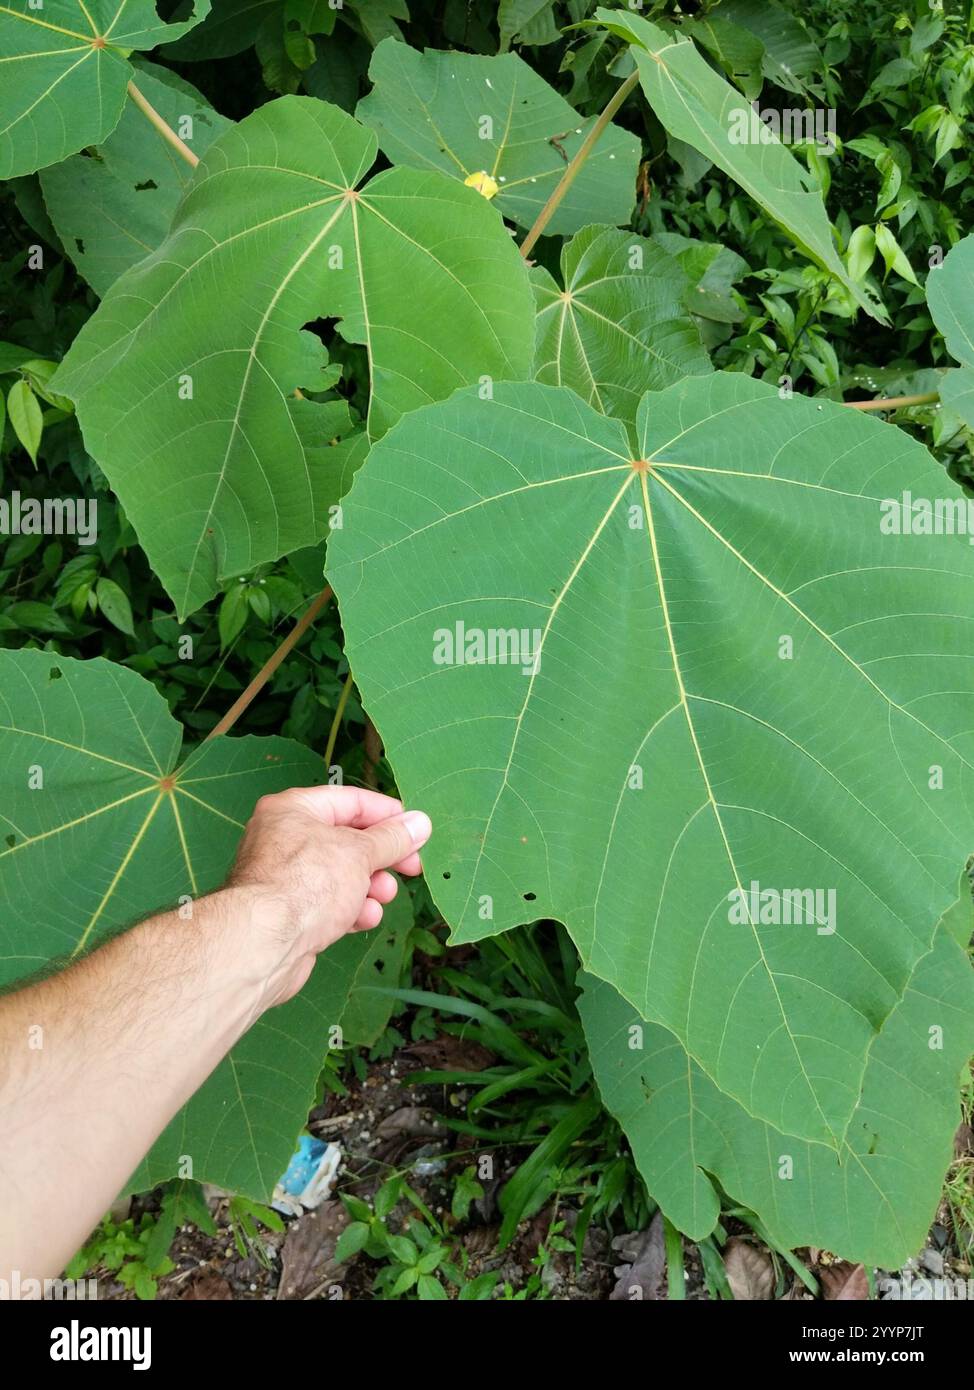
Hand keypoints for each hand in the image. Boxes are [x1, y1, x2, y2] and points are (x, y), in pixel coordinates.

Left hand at [225, 785, 431, 1005]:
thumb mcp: (360, 853)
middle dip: (381, 857)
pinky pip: (328, 903)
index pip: (350, 801)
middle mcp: (285, 838)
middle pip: (347, 840)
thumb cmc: (307, 883)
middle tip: (412, 867)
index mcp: (294, 810)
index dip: (387, 815)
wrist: (263, 944)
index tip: (415, 831)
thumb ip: (392, 838)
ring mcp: (285, 877)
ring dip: (369, 886)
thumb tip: (420, 823)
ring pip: (341, 875)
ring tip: (384, 896)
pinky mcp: (289, 912)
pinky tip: (364, 918)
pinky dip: (350, 909)